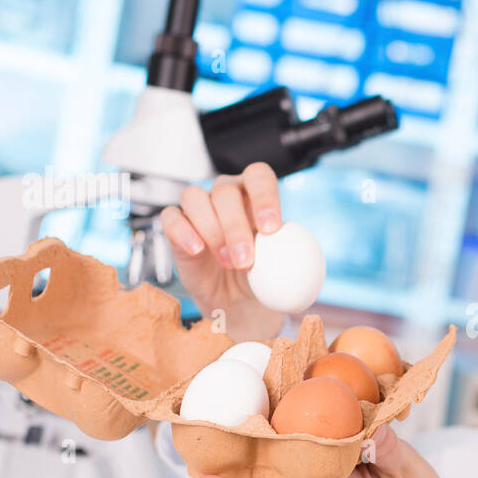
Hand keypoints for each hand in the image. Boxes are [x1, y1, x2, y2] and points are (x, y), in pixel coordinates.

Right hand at [159, 161, 285, 341]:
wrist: (237, 300)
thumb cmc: (262, 277)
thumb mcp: (283, 268)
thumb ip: (292, 259)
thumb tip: (307, 264)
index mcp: (255, 194)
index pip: (259, 177)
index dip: (264, 197)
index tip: (270, 229)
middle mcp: (225, 194)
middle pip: (226, 191)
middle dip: (236, 226)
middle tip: (245, 260)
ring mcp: (198, 207)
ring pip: (195, 198)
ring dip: (212, 230)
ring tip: (227, 262)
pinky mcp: (175, 226)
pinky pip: (170, 217)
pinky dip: (182, 232)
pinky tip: (197, 250)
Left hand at [194, 425, 475, 477]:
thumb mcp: (409, 473)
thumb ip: (389, 449)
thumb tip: (371, 425)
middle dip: (224, 462)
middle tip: (189, 436)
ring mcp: (317, 476)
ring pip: (271, 464)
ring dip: (241, 444)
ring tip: (209, 416)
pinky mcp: (326, 465)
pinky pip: (293, 448)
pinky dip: (275, 430)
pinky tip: (263, 405)